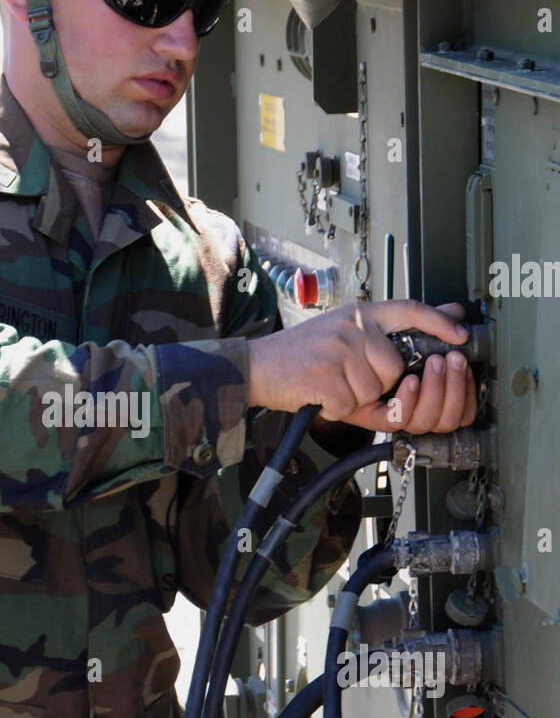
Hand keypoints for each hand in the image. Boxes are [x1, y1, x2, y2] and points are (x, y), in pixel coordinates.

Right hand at [247, 300, 476, 431]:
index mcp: (359, 313)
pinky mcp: (324, 375)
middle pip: (393, 367)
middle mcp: (351, 325)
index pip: (410, 310)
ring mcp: (338, 349)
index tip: (461, 335)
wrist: (256, 367)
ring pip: (373, 389)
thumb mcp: (342, 332)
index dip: (439, 323)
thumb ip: (385, 332)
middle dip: (375, 383)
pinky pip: (350, 404)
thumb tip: (443, 319)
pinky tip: (318, 393)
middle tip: (346, 378)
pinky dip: (334, 407)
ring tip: (328, 383)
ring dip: (352, 397)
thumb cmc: (301, 355)